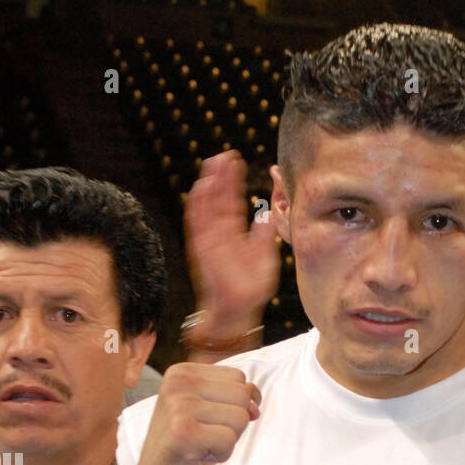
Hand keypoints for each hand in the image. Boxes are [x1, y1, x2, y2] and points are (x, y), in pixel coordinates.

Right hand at [126, 363, 259, 464]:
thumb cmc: (186, 448)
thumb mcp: (210, 414)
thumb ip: (234, 399)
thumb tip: (255, 400)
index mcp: (182, 372)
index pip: (239, 378)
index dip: (234, 406)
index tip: (206, 421)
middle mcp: (178, 382)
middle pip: (242, 395)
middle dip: (233, 423)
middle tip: (204, 436)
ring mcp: (178, 406)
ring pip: (240, 417)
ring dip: (227, 440)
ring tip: (200, 445)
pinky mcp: (182, 432)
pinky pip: (230, 441)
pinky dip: (221, 455)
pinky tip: (196, 456)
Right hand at [185, 150, 280, 333]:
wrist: (238, 310)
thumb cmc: (252, 289)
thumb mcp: (265, 258)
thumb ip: (266, 235)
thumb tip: (268, 212)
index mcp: (235, 234)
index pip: (233, 201)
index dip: (234, 182)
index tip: (237, 161)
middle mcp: (220, 234)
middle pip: (218, 199)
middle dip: (220, 177)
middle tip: (224, 154)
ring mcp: (209, 240)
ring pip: (205, 207)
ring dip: (208, 186)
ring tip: (211, 165)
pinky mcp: (201, 248)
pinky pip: (196, 224)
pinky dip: (196, 206)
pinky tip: (199, 188)